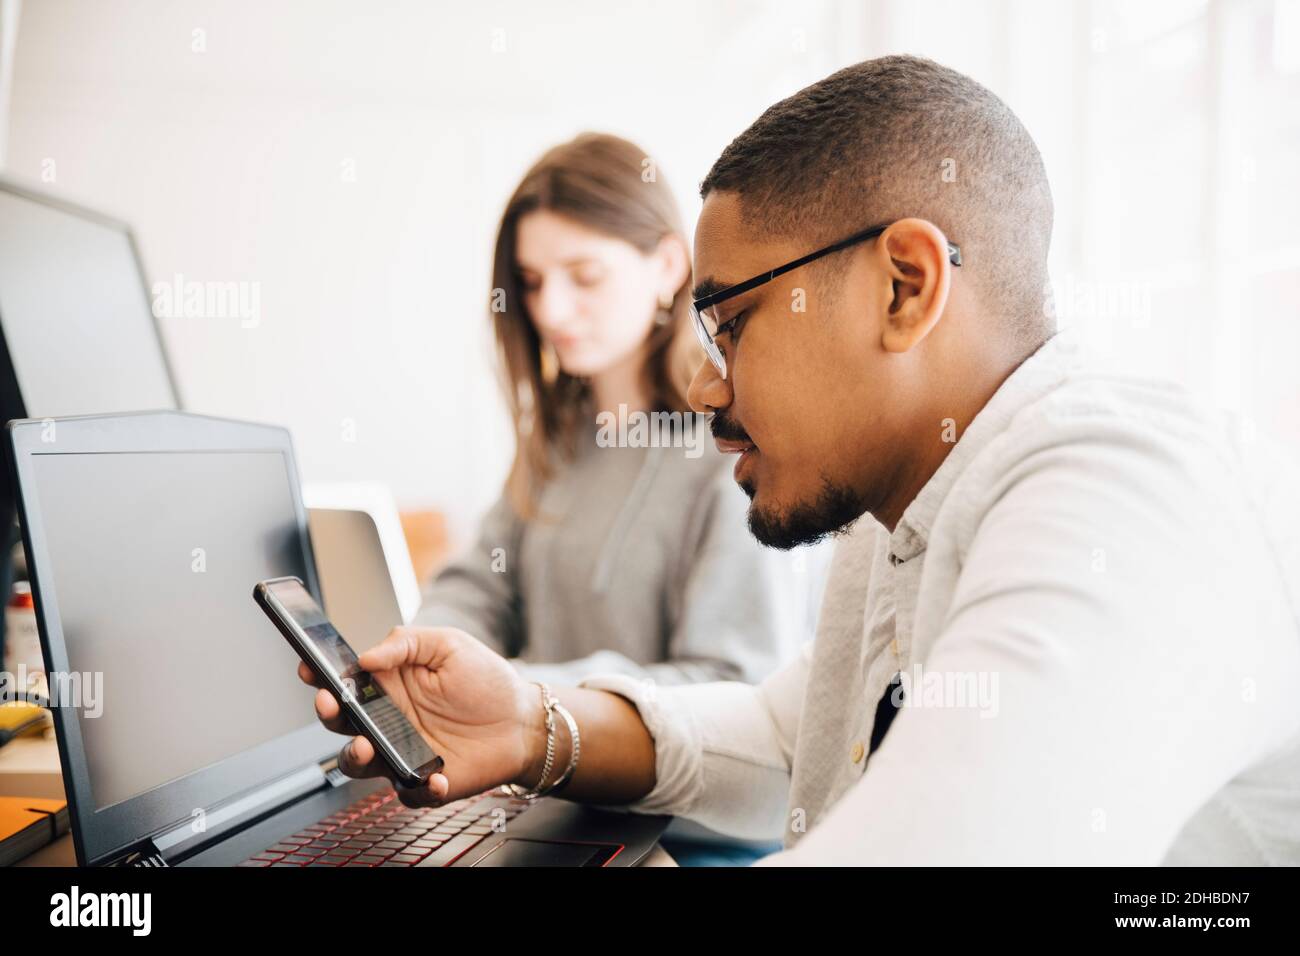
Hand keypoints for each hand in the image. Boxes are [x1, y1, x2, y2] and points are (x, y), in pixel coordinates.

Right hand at [297, 626, 541, 807]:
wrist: (522, 720)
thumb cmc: (485, 680)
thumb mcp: (448, 644)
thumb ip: (406, 642)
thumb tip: (366, 655)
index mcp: (387, 684)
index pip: (342, 680)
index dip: (319, 674)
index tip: (309, 666)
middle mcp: (386, 720)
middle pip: (340, 722)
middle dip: (328, 713)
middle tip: (332, 703)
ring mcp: (400, 751)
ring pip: (360, 762)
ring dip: (357, 755)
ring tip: (369, 746)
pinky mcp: (422, 781)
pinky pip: (408, 792)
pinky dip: (418, 788)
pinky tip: (434, 777)